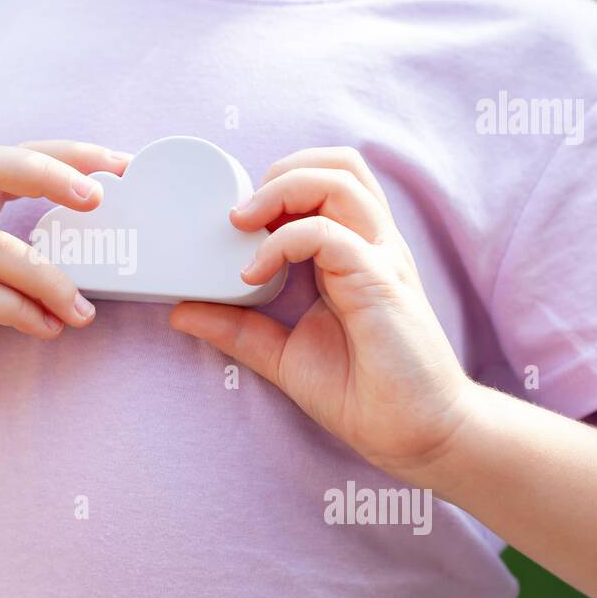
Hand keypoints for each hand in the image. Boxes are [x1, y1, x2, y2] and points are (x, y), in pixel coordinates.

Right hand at [0, 141, 129, 395]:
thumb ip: (5, 268)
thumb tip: (81, 278)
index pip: (9, 158)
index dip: (65, 155)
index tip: (120, 164)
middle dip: (50, 174)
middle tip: (101, 197)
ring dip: (52, 281)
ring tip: (85, 312)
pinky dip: (21, 313)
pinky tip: (48, 330)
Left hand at [169, 147, 475, 474]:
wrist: (415, 434)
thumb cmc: (363, 393)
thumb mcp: (282, 354)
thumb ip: (237, 328)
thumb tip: (181, 311)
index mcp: (353, 252)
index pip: (325, 181)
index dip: (277, 184)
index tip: (233, 222)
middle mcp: (371, 244)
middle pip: (338, 163)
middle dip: (281, 171)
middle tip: (237, 214)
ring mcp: (380, 258)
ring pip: (339, 179)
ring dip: (280, 190)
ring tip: (241, 225)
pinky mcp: (379, 282)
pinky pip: (329, 234)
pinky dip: (283, 242)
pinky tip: (254, 273)